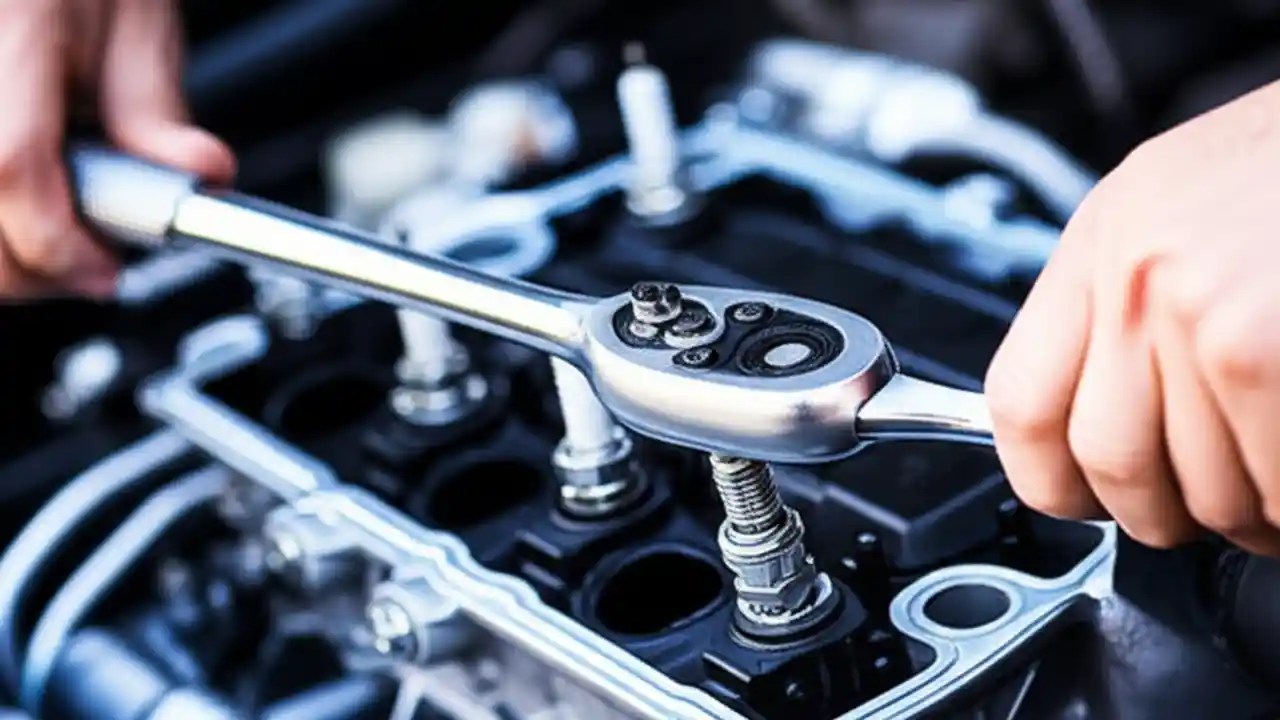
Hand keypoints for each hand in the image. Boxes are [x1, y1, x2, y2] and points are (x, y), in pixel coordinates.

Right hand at [0, 0, 233, 297]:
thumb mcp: (137, 19)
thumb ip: (155, 107)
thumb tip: (201, 177)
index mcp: (10, 28)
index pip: (11, 165)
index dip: (58, 242)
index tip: (103, 273)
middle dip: (32, 263)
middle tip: (90, 262)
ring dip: (10, 248)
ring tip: (63, 227)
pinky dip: (2, 220)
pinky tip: (29, 203)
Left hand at [985, 79, 1279, 556]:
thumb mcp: (1175, 210)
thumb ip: (1125, 305)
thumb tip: (1097, 414)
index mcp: (1103, 240)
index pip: (1020, 403)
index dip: (1049, 480)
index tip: (1081, 499)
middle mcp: (1136, 276)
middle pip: (1107, 460)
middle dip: (1161, 514)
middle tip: (1203, 510)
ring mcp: (1198, 312)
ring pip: (1197, 487)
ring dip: (1244, 514)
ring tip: (1270, 484)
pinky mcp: (1256, 349)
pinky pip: (1269, 484)